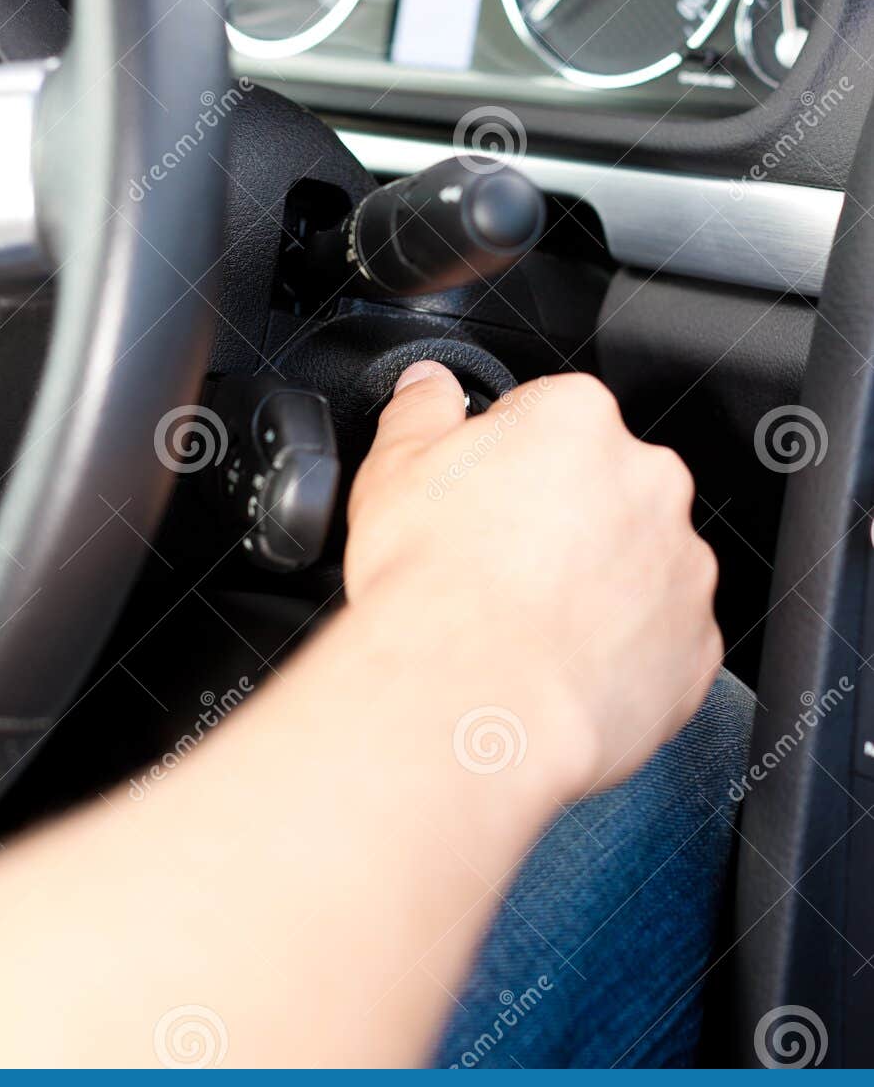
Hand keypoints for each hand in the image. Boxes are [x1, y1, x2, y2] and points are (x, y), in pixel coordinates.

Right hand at [345, 361, 720, 796]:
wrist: (472, 701)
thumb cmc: (433, 586)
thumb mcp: (392, 471)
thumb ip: (419, 411)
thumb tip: (428, 385)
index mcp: (577, 420)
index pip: (548, 418)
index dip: (504, 463)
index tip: (479, 503)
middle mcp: (647, 481)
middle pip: (604, 486)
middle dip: (562, 519)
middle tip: (499, 566)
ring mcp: (682, 565)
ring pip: (638, 562)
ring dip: (597, 583)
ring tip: (527, 626)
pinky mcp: (695, 645)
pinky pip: (661, 638)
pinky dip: (623, 650)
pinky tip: (563, 668)